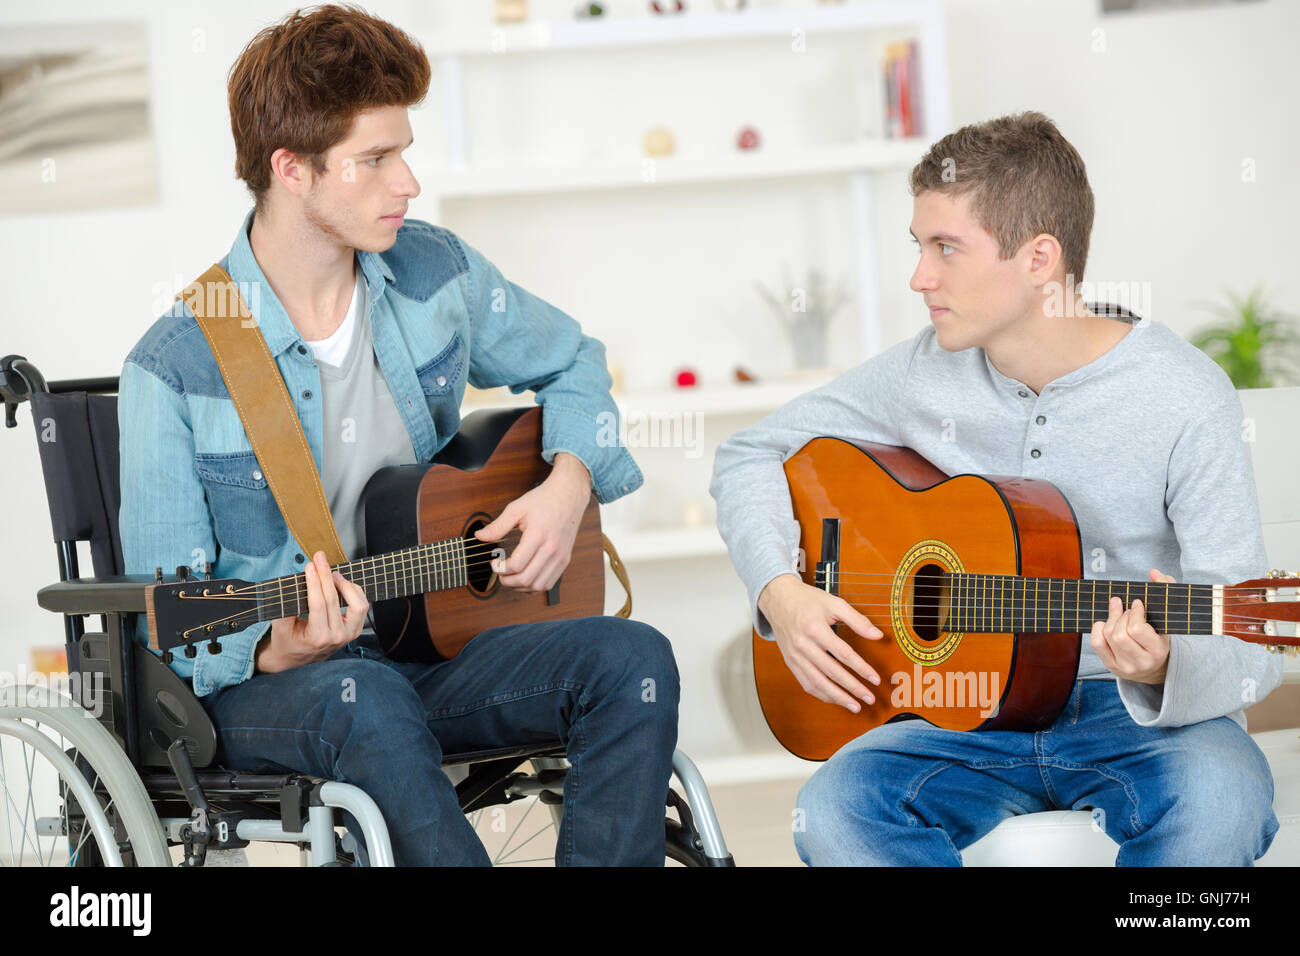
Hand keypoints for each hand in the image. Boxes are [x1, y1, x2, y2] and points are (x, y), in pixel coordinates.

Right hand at [255, 550, 368, 673]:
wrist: (296, 658)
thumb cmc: (287, 641)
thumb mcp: (280, 626)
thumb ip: (286, 606)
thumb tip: (298, 581)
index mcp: (317, 638)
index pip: (318, 604)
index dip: (314, 582)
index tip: (310, 565)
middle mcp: (336, 638)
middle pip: (335, 600)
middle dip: (326, 575)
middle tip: (320, 558)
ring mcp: (348, 635)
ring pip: (357, 604)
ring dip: (345, 584)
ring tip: (332, 574)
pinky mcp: (354, 631)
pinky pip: (362, 608)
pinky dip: (354, 592)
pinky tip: (342, 583)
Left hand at [473, 452, 590, 592]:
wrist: (568, 496)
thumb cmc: (544, 500)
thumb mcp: (516, 509)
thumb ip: (497, 526)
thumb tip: (480, 536)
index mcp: (538, 536)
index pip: (516, 565)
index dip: (500, 569)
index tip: (494, 563)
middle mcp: (551, 549)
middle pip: (526, 579)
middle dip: (507, 581)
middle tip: (499, 573)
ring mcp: (560, 557)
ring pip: (538, 586)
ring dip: (520, 587)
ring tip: (510, 578)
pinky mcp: (565, 560)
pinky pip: (549, 583)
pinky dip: (534, 586)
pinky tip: (525, 578)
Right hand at [758, 573, 883, 712]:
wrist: (778, 599)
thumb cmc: (807, 600)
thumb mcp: (834, 603)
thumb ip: (857, 619)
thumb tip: (877, 635)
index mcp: (815, 629)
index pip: (843, 654)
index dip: (861, 668)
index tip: (875, 679)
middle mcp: (803, 645)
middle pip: (832, 672)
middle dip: (853, 688)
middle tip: (870, 698)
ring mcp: (795, 656)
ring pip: (818, 683)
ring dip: (838, 697)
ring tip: (855, 706)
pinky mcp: (790, 663)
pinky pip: (806, 683)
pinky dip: (822, 694)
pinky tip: (835, 699)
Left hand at [1090, 567, 1174, 684]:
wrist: (1153, 667)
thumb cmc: (1159, 636)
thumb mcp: (1166, 617)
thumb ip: (1165, 590)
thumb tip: (1153, 572)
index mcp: (1158, 651)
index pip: (1137, 629)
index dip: (1134, 612)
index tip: (1136, 603)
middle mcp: (1141, 662)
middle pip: (1120, 633)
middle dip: (1121, 615)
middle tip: (1127, 609)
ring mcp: (1124, 666)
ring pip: (1108, 636)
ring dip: (1111, 618)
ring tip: (1118, 612)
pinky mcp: (1110, 665)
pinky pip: (1096, 643)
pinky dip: (1098, 628)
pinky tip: (1106, 623)